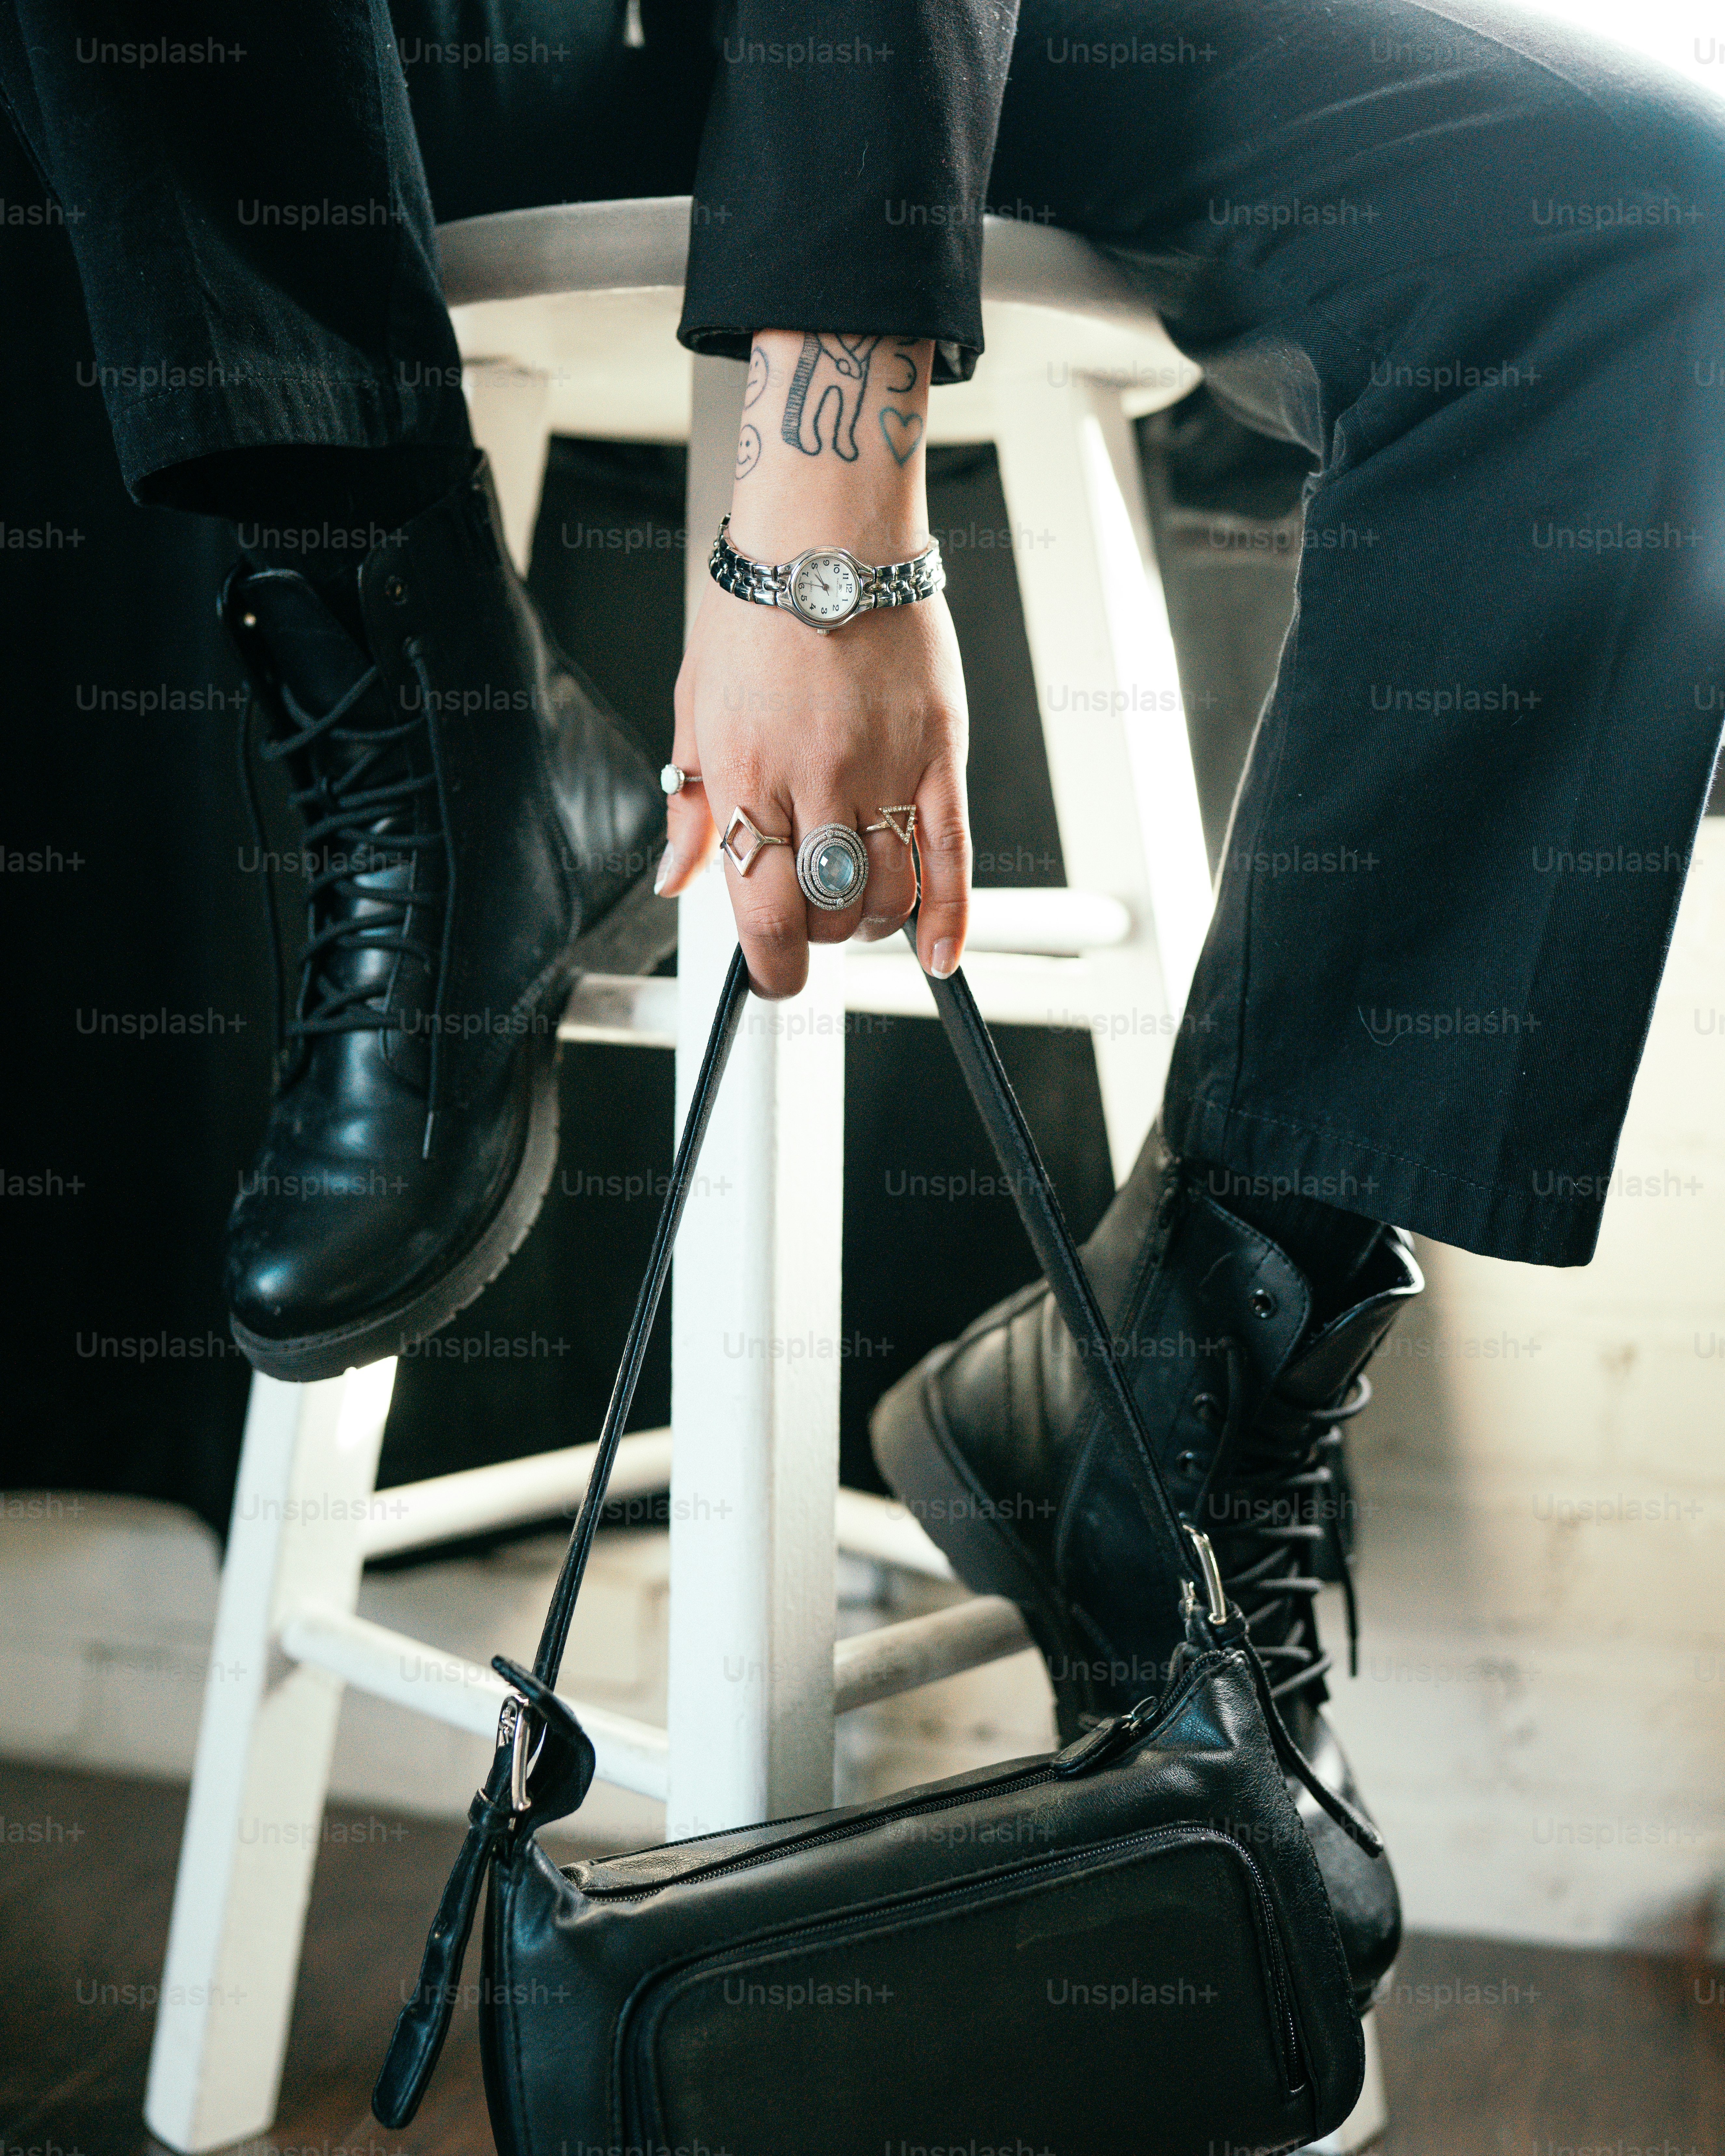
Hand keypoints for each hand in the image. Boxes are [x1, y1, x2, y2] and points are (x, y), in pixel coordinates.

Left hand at [661, 577, 970, 997]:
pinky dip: (949, 918)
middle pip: (829, 914)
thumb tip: (675, 882)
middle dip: (818, 931)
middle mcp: (816, 781)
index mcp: (748, 777)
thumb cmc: (754, 615)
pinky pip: (951, 855)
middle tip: (813, 906)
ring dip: (871, 920)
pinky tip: (938, 956)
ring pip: (887, 896)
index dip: (770, 969)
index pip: (766, 918)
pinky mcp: (938, 752)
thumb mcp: (694, 712)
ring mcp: (883, 769)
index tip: (771, 976)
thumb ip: (691, 808)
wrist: (825, 535)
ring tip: (858, 898)